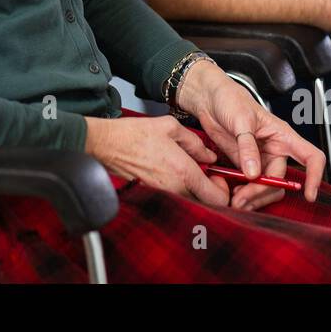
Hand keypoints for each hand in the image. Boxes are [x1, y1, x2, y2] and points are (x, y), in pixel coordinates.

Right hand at [83, 114, 225, 205]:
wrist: (107, 145)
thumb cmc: (133, 135)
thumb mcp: (170, 127)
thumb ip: (194, 142)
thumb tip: (207, 154)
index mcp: (183, 171)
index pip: (217, 196)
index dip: (223, 189)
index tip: (217, 176)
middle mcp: (175, 187)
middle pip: (206, 204)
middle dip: (211, 192)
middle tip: (206, 176)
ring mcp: (163, 193)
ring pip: (191, 202)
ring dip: (196, 191)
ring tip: (188, 172)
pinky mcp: (153, 194)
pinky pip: (176, 198)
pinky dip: (180, 190)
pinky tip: (173, 174)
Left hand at [176, 60, 324, 208]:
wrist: (209, 99)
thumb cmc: (230, 99)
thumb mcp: (240, 119)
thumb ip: (247, 146)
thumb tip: (253, 174)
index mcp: (283, 136)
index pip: (311, 157)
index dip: (315, 176)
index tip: (309, 195)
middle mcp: (275, 150)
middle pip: (280, 181)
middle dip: (262, 192)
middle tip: (241, 199)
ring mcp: (260, 160)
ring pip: (266, 188)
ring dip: (253, 198)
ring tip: (235, 201)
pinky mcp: (244, 166)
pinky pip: (250, 186)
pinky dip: (243, 194)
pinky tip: (232, 195)